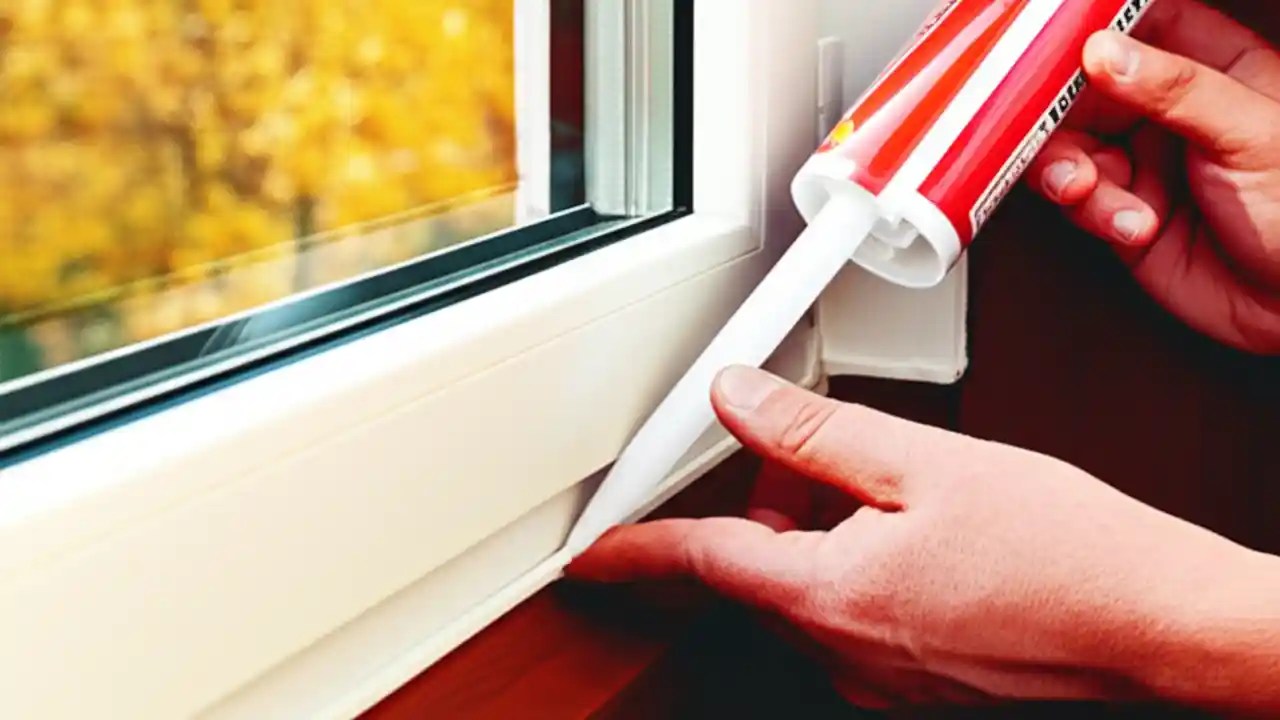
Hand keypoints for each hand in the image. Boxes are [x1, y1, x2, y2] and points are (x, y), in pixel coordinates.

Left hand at [567, 367, 1279, 711]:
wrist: (1156, 625)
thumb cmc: (1065, 552)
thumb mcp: (924, 463)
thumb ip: (813, 432)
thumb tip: (739, 400)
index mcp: (828, 597)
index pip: (697, 564)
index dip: (633, 550)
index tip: (589, 553)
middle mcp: (842, 654)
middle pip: (754, 574)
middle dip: (763, 513)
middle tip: (812, 461)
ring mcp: (878, 680)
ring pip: (804, 596)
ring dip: (816, 539)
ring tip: (890, 493)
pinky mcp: (913, 685)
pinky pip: (848, 621)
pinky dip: (854, 572)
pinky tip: (916, 539)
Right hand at [1025, 0, 1279, 353]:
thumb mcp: (1247, 132)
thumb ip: (1174, 89)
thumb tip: (1105, 50)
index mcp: (1213, 69)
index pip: (1142, 28)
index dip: (1095, 32)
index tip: (1057, 46)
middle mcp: (1169, 114)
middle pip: (1084, 92)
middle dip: (1061, 117)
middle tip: (1053, 135)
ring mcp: (1143, 164)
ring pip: (1069, 148)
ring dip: (1067, 170)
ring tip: (1086, 189)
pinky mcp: (1121, 214)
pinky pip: (1078, 203)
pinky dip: (1091, 214)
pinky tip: (1130, 225)